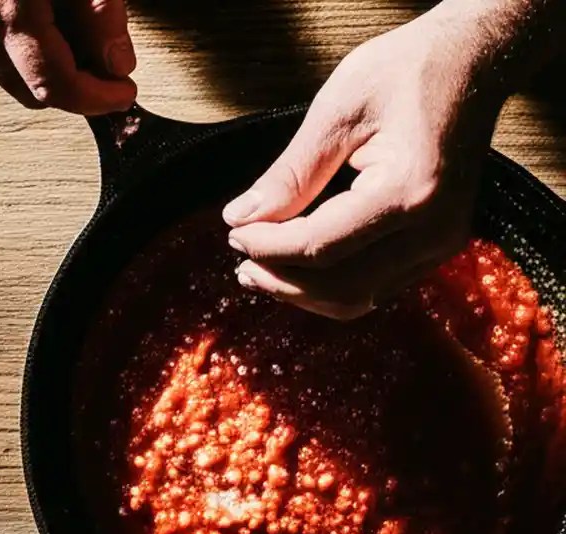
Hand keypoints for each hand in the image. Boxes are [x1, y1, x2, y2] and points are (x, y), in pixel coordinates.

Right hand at [0, 0, 136, 114]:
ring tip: (74, 23)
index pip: (54, 84)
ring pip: (12, 76)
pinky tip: (46, 13)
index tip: (124, 92)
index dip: (96, 98)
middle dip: (73, 82)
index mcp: (8, 6)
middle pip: (32, 91)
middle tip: (107, 56)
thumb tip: (116, 64)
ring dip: (49, 63)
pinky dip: (27, 45)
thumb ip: (100, 14)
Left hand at [222, 8, 507, 319]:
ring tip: (260, 270)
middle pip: (341, 286)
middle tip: (240, 262)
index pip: (321, 246)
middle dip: (282, 281)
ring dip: (304, 292)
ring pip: (360, 297)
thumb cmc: (405, 72)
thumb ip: (289, 174)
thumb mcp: (336, 112)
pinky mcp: (440, 245)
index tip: (233, 234)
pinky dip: (332, 285)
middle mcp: (434, 228)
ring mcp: (443, 242)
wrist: (472, 62)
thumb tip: (240, 218)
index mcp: (409, 191)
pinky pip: (378, 285)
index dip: (268, 248)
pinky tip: (298, 266)